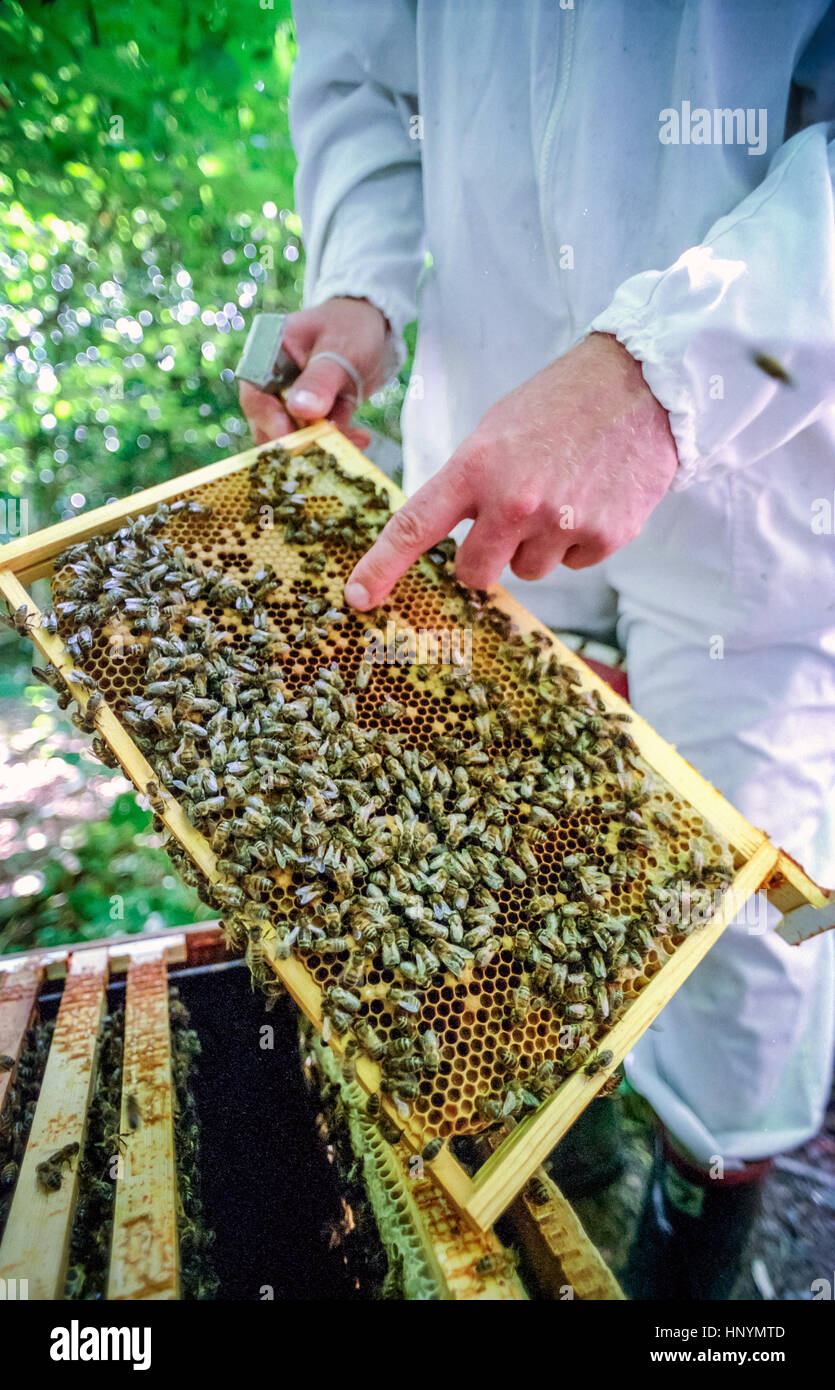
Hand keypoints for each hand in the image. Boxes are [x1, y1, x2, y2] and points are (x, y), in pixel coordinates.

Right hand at [238, 296, 390, 447]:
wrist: (372, 328)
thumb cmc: (350, 326)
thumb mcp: (339, 349)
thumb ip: (320, 379)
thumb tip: (300, 410)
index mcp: (265, 358)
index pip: (256, 397)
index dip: (270, 421)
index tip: (294, 438)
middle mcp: (271, 384)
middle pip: (270, 425)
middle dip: (302, 440)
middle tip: (331, 450)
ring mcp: (290, 403)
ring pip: (295, 437)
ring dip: (325, 444)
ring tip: (358, 439)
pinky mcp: (311, 417)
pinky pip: (318, 438)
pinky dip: (338, 441)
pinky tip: (362, 437)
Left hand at [344, 333, 678, 610]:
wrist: (643, 384)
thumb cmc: (561, 403)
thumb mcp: (496, 430)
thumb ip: (468, 483)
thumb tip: (449, 532)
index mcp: (476, 467)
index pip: (414, 527)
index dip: (381, 567)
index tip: (358, 597)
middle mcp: (514, 502)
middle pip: (474, 573)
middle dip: (482, 558)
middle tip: (506, 520)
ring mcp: (561, 524)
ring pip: (527, 571)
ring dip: (536, 544)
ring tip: (561, 492)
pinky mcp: (604, 538)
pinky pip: (572, 564)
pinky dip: (578, 539)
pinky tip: (591, 496)